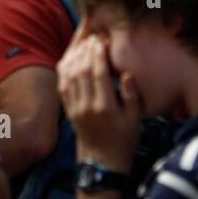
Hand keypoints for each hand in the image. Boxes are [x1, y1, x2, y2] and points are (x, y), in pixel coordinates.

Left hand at [56, 32, 140, 172]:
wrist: (103, 162)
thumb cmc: (124, 140)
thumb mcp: (135, 119)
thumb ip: (131, 95)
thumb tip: (126, 73)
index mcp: (105, 107)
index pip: (98, 73)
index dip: (99, 54)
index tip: (102, 39)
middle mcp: (86, 106)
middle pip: (82, 71)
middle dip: (86, 50)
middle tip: (93, 36)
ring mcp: (74, 109)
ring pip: (69, 76)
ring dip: (75, 56)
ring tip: (83, 42)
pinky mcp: (68, 111)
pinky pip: (62, 85)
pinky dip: (65, 69)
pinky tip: (71, 57)